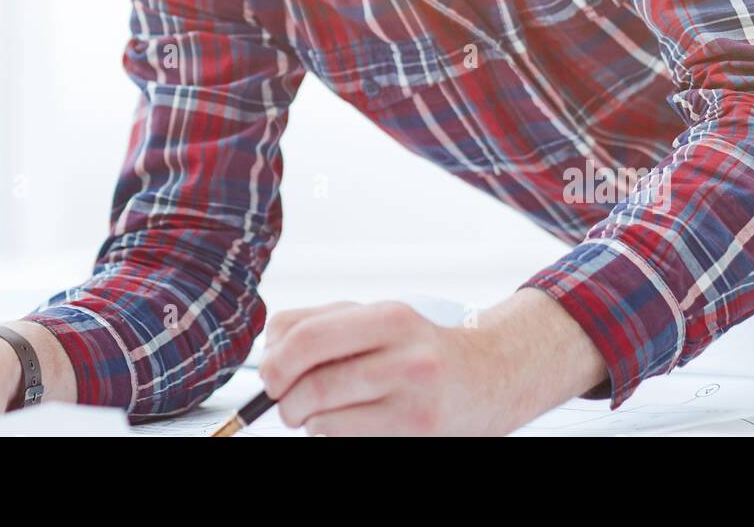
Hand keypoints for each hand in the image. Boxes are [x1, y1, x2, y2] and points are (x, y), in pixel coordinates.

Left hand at [257, 300, 513, 435]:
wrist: (485, 377)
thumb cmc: (415, 347)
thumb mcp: (373, 318)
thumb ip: (319, 324)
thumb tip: (268, 353)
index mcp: (389, 316)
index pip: (306, 336)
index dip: (274, 360)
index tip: (271, 372)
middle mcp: (405, 355)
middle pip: (312, 382)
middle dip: (283, 397)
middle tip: (282, 400)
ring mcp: (413, 398)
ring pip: (324, 416)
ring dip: (306, 418)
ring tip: (316, 410)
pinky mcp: (415, 430)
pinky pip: (344, 437)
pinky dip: (329, 432)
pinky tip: (345, 421)